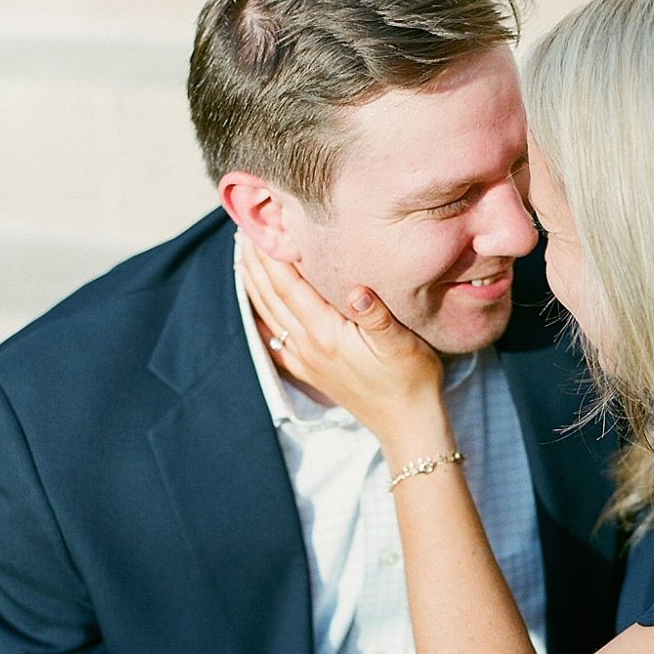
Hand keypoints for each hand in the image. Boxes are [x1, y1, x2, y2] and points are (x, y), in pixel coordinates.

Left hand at [238, 238, 449, 457]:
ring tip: (243, 262)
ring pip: (270, 317)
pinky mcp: (313, 374)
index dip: (270, 256)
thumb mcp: (402, 343)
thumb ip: (377, 315)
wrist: (408, 425)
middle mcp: (309, 346)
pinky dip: (263, 323)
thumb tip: (357, 289)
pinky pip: (277, 344)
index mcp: (326, 334)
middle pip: (271, 298)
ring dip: (254, 288)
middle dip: (255, 265)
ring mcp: (308, 362)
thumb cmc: (411, 379)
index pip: (288, 286)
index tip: (256, 228)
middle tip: (241, 234)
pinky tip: (257, 315)